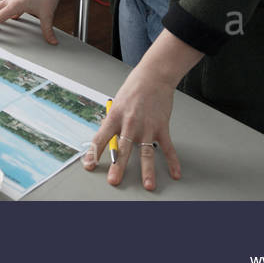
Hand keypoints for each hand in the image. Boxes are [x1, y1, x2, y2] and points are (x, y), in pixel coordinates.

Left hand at [82, 69, 181, 190]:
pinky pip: (167, 148)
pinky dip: (172, 161)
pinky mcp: (161, 127)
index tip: (89, 165)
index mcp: (114, 117)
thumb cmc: (133, 89)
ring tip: (147, 185)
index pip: (101, 138)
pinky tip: (175, 173)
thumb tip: (109, 138)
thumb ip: (113, 123)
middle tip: (114, 180)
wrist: (153, 77)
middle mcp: (129, 124)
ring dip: (147, 170)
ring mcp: (147, 127)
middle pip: (123, 149)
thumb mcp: (116, 104)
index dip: (93, 153)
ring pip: (146, 152)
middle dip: (118, 166)